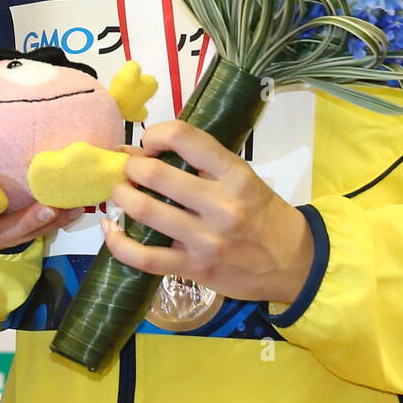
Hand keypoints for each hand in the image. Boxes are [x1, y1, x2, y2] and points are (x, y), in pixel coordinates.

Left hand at [104, 119, 313, 306]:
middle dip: (131, 166)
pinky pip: (144, 257)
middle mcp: (220, 205)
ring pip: (145, 211)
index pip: (184, 137)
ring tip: (120, 191)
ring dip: (121, 196)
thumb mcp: (244, 178)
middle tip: (128, 167)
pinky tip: (111, 229)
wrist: (292, 262)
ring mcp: (205, 240)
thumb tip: (150, 151)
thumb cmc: (263, 213)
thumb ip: (204, 165)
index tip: (150, 142)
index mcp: (235, 174)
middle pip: (155, 174)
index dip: (155, 134)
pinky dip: (118, 242)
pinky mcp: (193, 269)